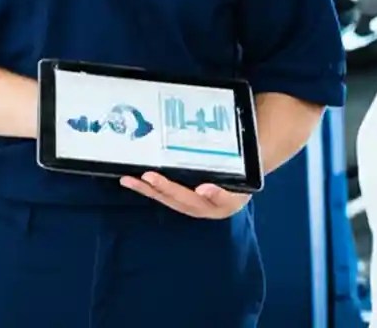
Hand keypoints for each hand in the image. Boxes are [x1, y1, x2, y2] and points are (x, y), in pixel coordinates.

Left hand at [119, 172, 250, 218]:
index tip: (204, 189)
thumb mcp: (247, 173)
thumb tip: (216, 177)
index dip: (213, 194)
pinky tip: (131, 180)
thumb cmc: (242, 175)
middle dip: (166, 188)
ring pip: (169, 199)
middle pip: (186, 200)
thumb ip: (238, 167)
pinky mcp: (180, 200)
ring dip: (148, 190)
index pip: (222, 199)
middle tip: (149, 177)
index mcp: (228, 202)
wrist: (238, 185)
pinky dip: (146, 189)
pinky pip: (162, 196)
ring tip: (129, 180)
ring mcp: (192, 205)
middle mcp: (208, 208)